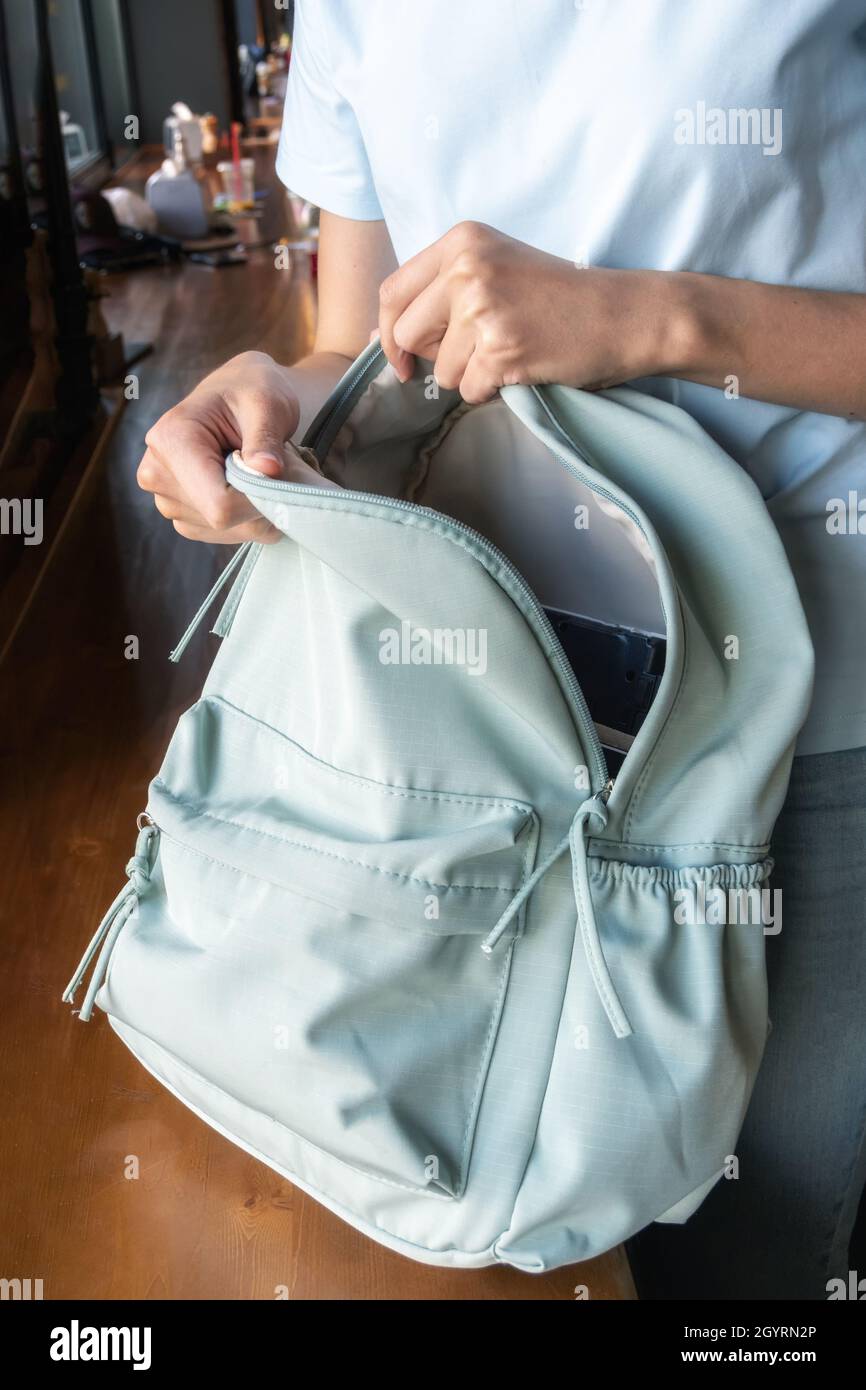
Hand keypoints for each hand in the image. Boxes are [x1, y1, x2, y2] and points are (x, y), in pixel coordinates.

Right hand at [137, 351, 323, 542]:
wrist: (240, 396)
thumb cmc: (252, 391)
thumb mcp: (266, 402)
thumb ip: (266, 436)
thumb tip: (268, 470)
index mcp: (170, 440)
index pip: (219, 504)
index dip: (258, 500)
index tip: (277, 474)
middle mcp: (157, 473)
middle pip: (221, 521)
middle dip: (258, 503)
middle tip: (269, 466)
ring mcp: (166, 499)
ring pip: (226, 532)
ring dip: (255, 510)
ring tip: (255, 471)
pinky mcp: (181, 515)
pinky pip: (224, 535)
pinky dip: (247, 518)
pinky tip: (247, 487)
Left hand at [377, 221, 683, 402]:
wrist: (620, 314)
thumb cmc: (557, 297)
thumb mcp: (494, 269)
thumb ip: (439, 294)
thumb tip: (378, 338)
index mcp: (460, 241)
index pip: (392, 293)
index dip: (388, 333)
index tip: (400, 358)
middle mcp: (466, 268)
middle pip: (407, 333)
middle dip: (431, 358)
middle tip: (471, 355)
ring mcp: (483, 308)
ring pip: (440, 371)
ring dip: (470, 375)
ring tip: (509, 352)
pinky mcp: (501, 348)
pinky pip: (470, 390)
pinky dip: (492, 390)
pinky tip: (521, 367)